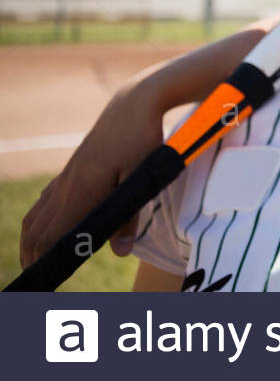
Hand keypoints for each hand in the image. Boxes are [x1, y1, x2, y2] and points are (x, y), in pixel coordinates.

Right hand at [20, 78, 164, 267]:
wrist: (136, 102)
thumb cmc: (143, 139)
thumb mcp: (144, 176)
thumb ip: (130, 216)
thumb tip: (120, 253)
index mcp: (81, 192)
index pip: (50, 237)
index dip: (44, 261)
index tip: (44, 280)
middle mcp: (66, 186)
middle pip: (36, 231)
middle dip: (32, 257)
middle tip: (38, 279)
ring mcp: (67, 176)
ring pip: (36, 216)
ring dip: (32, 241)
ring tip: (36, 262)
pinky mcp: (72, 169)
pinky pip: (45, 201)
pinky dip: (39, 221)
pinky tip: (46, 230)